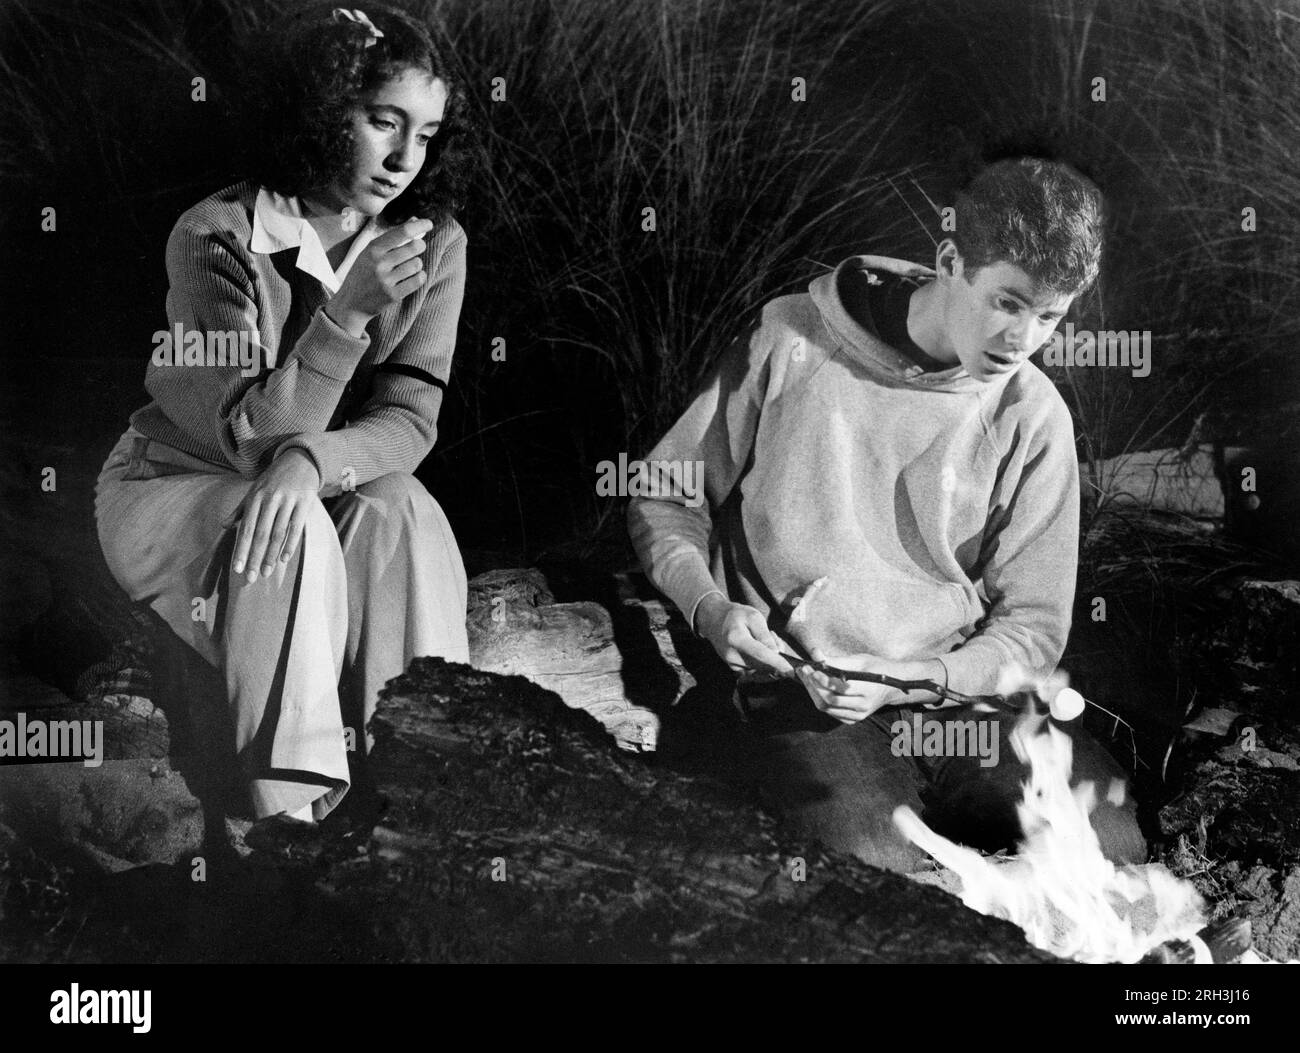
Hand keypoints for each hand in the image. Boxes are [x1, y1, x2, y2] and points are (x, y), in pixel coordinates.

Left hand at [225, 448, 321, 584]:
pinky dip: (290, 544)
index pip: (246, 529)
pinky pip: (296, 527)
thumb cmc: (274, 479)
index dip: (241, 550)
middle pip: (261, 534)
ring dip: (271, 556)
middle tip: (250, 578)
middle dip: (255, 558)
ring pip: (278, 534)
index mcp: (255, 498)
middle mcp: (270, 500)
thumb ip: (240, 510)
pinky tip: (284, 559)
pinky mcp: (304, 503)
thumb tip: (224, 526)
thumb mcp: (254, 490)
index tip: (237, 568)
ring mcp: (287, 501)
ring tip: (266, 573)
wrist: (300, 460)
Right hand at [326, 218, 434, 335]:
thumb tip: (414, 221)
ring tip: (409, 266)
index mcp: (372, 249)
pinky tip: (414, 276)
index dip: (419, 226)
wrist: (350, 303)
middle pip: (414, 247)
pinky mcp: (393, 295)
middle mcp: (379, 263)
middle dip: (420, 246)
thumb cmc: (363, 274)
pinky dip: (420, 277)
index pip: (402, 232)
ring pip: (417, 264)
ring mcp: (386, 280)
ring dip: (418, 264)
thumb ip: (390, 239)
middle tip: (417, 248)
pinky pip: (418, 280)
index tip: (429, 223)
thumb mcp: (369, 253)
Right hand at [695, 594, 793, 677]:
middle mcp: (732, 656)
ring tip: (765, 639)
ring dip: (770, 659)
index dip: (777, 663)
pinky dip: (763, 662)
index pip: (760, 654)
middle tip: (774, 636)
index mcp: (736, 639)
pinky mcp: (735, 669)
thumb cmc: (735, 615)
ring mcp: (732, 664)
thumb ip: (764, 635)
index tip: (791, 671)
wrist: (714, 621)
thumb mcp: (753, 616)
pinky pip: (756, 670)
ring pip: (761, 669)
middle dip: (776, 656)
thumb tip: (776, 653)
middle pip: (763, 664)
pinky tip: (761, 648)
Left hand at [796, 648, 938, 723]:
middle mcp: (863, 705)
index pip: (838, 687)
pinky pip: (831, 713)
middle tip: (803, 670)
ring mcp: (858, 715)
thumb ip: (836, 660)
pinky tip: (816, 688)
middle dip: (812, 685)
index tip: (810, 666)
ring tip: (806, 678)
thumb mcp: (860, 660)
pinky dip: (821, 701)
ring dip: (813, 692)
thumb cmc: (877, 669)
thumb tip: (815, 654)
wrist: (894, 686)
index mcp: (867, 689)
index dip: (821, 678)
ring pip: (827, 708)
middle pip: (829, 699)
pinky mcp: (854, 720)